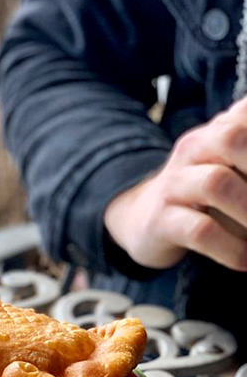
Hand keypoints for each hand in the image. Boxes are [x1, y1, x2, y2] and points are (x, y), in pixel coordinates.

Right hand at [104, 96, 246, 270]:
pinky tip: (245, 260)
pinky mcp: (162, 221)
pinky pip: (199, 231)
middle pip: (230, 137)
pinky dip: (230, 249)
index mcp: (217, 131)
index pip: (245, 116)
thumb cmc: (200, 197)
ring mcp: (174, 185)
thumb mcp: (231, 167)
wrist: (140, 221)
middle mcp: (194, 150)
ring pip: (215, 183)